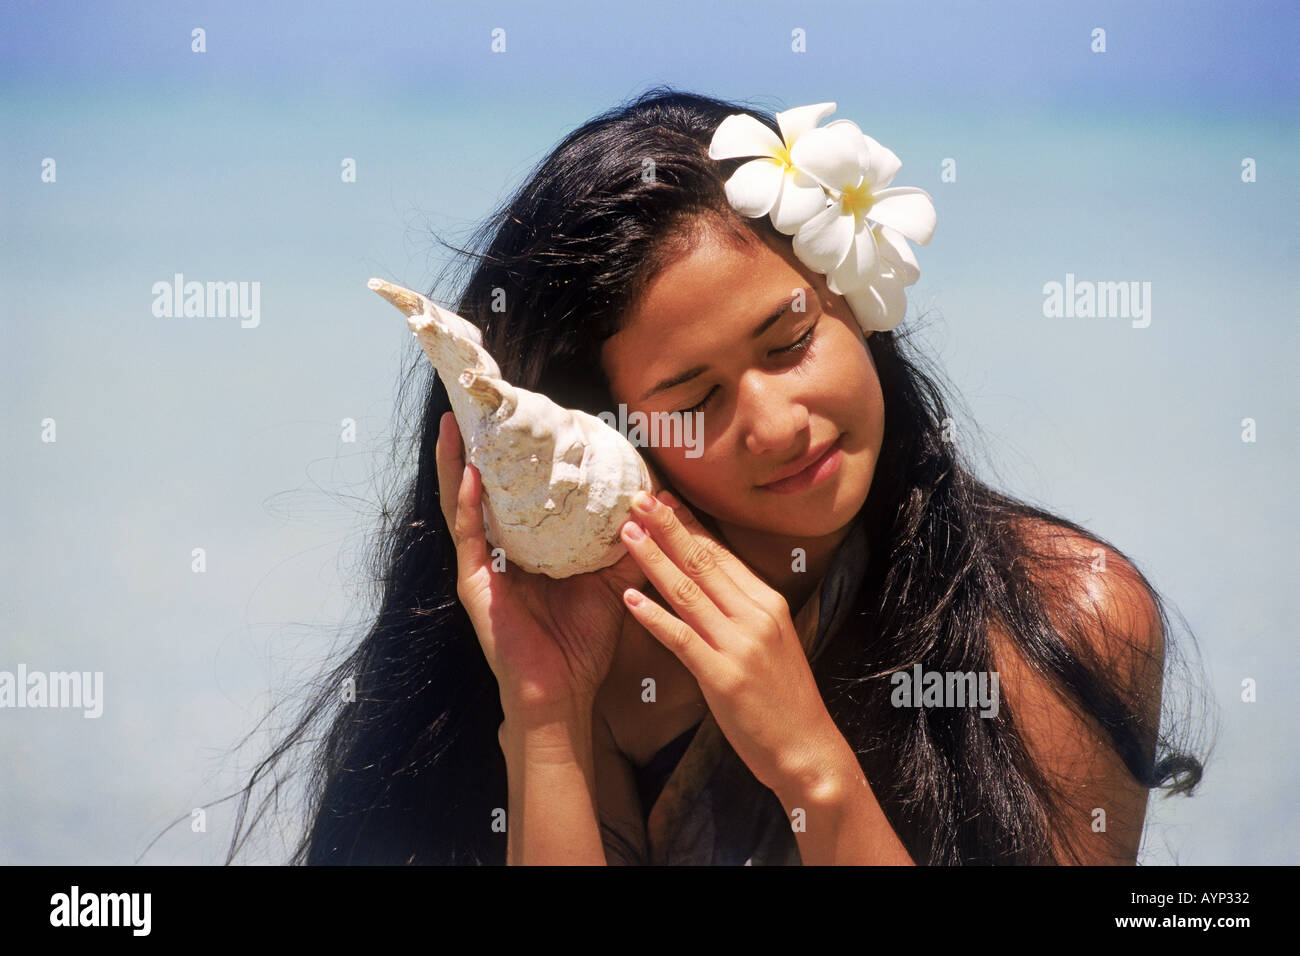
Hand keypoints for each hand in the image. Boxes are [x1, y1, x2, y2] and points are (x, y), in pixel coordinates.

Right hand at [436, 411, 650, 717]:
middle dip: (478, 449)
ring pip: (462, 503)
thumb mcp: (610, 580)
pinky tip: (470, 473)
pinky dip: (467, 502)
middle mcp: (498, 553)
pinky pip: (468, 535)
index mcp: (526, 550)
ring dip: (457, 463)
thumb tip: (660, 502)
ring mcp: (481, 568)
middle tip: (478, 406)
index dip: (516, 458)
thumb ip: (627, 543)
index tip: (525, 418)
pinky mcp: (474, 584)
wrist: (562, 695)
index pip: (516, 494)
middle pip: (482, 490)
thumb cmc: (581, 644)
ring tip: (456, 422)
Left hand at [618, 490, 839, 794]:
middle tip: (637, 497)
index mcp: (768, 603)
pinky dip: (654, 616)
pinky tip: (629, 599)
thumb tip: (707, 584)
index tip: (663, 498)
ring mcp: (740, 645)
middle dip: (668, 526)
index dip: (689, 524)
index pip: (722, 553)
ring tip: (626, 534)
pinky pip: (682, 638)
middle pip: (704, 561)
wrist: (808, 748)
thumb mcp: (772, 642)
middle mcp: (756, 615)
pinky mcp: (723, 676)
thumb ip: (742, 611)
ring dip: (653, 559)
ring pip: (688, 591)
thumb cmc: (785, 699)